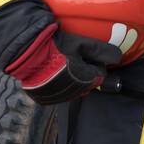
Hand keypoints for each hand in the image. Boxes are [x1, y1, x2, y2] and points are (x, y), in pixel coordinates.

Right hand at [5, 24, 121, 105]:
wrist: (24, 52)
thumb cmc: (56, 46)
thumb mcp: (82, 43)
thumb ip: (102, 51)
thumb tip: (118, 58)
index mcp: (84, 80)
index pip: (100, 76)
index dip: (96, 65)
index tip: (88, 56)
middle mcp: (73, 93)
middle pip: (86, 84)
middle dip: (85, 74)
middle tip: (74, 59)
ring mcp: (57, 98)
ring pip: (72, 91)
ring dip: (72, 82)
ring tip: (62, 66)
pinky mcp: (44, 99)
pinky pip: (57, 94)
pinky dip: (58, 87)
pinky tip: (53, 74)